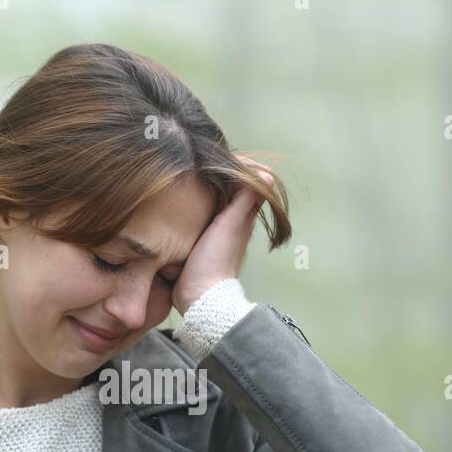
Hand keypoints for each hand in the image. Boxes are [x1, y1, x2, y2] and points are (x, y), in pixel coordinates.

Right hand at [173, 156, 274, 314]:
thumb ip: (245, 201)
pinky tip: (183, 200)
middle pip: (230, 192)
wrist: (198, 296)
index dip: (239, 168)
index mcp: (242, 217)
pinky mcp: (198, 242)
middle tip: (204, 160)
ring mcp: (215, 233)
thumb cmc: (215, 260)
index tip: (223, 155)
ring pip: (214, 203)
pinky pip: (199, 216)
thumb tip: (268, 175)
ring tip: (191, 174)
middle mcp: (232, 224)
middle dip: (220, 175)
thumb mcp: (231, 225)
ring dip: (207, 189)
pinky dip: (196, 204)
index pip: (246, 185)